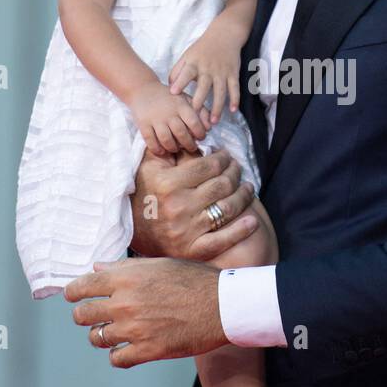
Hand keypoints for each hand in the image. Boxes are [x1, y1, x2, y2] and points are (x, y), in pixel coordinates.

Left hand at [64, 256, 226, 366]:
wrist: (223, 305)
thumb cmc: (194, 280)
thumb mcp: (159, 264)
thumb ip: (124, 267)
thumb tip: (97, 268)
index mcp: (125, 278)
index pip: (81, 287)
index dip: (73, 294)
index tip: (75, 297)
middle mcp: (124, 303)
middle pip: (82, 316)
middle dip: (85, 316)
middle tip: (95, 316)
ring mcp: (135, 329)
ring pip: (97, 339)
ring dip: (102, 336)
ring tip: (114, 333)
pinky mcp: (148, 351)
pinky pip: (117, 359)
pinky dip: (118, 355)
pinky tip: (127, 348)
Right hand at [128, 79, 212, 156]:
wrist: (144, 90)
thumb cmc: (169, 98)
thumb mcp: (186, 99)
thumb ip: (201, 111)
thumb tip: (210, 127)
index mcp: (181, 106)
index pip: (194, 122)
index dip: (200, 133)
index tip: (201, 138)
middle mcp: (169, 112)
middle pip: (181, 133)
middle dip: (188, 144)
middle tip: (191, 148)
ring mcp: (155, 119)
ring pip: (166, 139)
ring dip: (173, 148)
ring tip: (176, 149)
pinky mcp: (143, 124)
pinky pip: (150, 140)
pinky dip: (157, 148)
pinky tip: (161, 151)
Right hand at [130, 146, 257, 259]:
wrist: (133, 232)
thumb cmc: (145, 194)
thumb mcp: (149, 167)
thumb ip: (169, 149)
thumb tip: (194, 136)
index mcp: (168, 184)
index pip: (208, 166)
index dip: (223, 158)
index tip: (227, 156)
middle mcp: (178, 207)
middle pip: (221, 185)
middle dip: (235, 173)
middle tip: (238, 168)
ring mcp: (187, 230)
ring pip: (227, 208)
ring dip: (244, 196)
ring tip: (248, 188)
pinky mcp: (193, 250)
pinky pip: (223, 240)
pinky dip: (241, 230)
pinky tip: (253, 221)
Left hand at [168, 18, 245, 123]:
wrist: (224, 34)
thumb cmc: (202, 48)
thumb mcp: (187, 56)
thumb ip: (178, 71)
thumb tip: (170, 88)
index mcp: (194, 63)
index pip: (186, 73)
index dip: (180, 82)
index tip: (173, 94)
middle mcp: (208, 68)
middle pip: (203, 87)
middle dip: (199, 102)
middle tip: (194, 118)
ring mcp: (222, 72)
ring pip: (220, 92)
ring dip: (216, 107)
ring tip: (213, 122)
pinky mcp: (233, 73)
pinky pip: (234, 88)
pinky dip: (235, 99)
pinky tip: (233, 111)